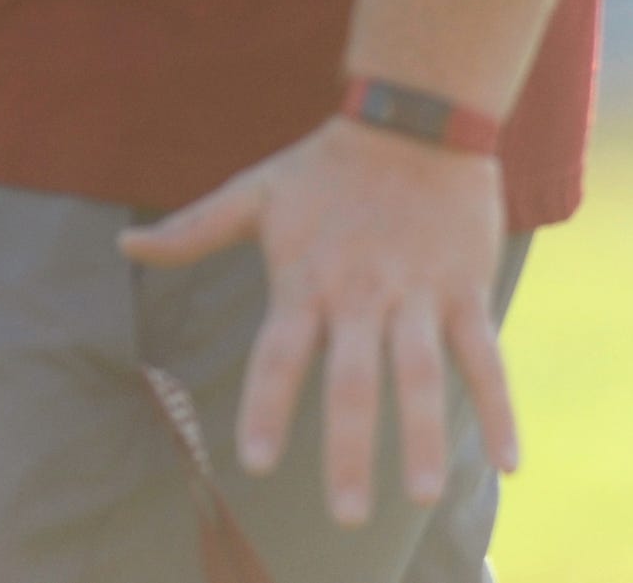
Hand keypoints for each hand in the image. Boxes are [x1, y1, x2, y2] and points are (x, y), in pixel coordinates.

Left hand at [116, 117, 516, 529]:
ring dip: (424, 434)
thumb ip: (192, 230)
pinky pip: (486, 356)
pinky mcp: (465, 289)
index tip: (254, 463)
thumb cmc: (325, 165)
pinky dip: (501, 408)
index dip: (267, 405)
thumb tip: (122, 246)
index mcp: (305, 277)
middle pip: (353, 378)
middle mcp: (359, 293)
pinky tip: (510, 463)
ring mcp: (416, 292)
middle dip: (348, 446)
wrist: (413, 117)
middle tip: (346, 514)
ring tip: (421, 494)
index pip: (280, 352)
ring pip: (422, 373)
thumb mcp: (255, 192)